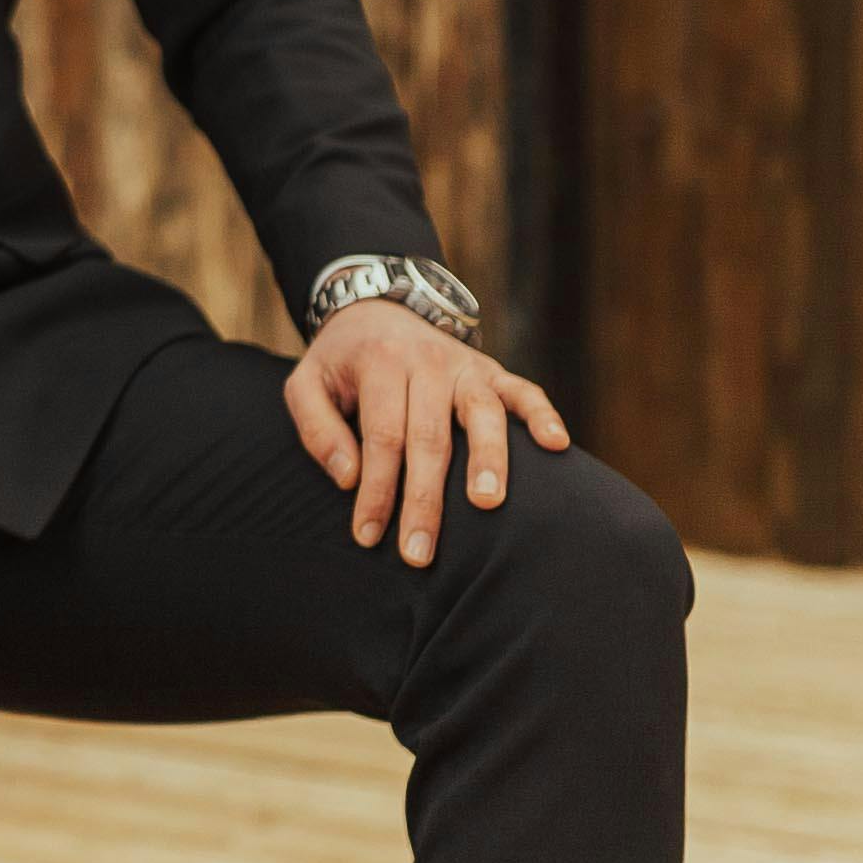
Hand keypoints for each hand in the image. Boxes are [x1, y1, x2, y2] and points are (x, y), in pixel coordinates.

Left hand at [284, 306, 567, 563]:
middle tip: (420, 553)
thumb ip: (317, 429)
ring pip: (483, 414)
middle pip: (430, 437)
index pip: (382, 437)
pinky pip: (524, 391)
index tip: (368, 537)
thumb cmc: (340, 363)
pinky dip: (542, 415)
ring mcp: (465, 366)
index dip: (376, 490)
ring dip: (488, 459)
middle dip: (425, 499)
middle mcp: (428, 362)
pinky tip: (556, 444)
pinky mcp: (493, 371)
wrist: (377, 310)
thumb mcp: (305, 384)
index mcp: (380, 363)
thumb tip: (348, 479)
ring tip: (487, 503)